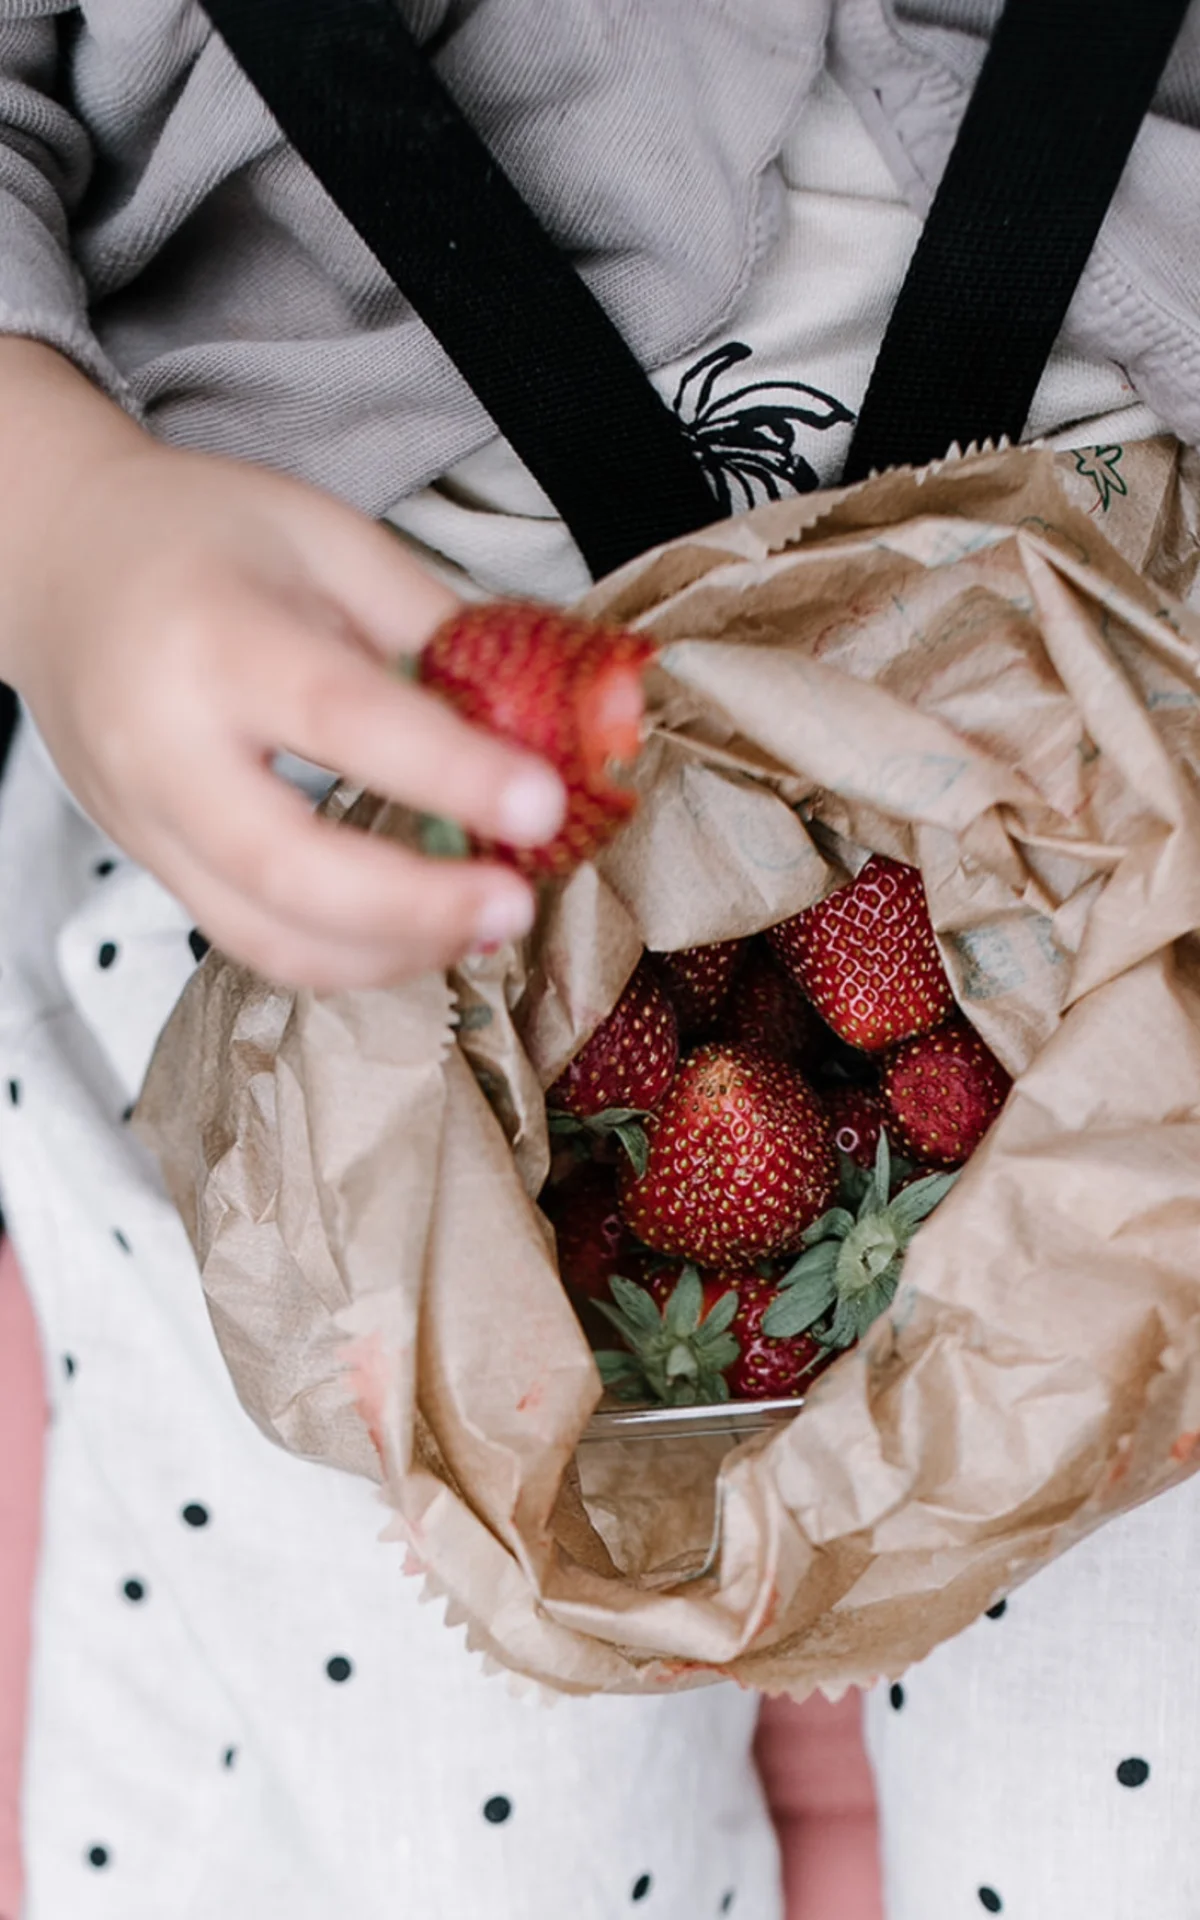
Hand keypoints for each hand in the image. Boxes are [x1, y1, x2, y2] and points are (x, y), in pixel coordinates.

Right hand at [0, 343, 563, 988]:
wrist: (56, 564)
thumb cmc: (198, 539)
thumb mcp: (325, 538)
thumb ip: (435, 625)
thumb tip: (558, 712)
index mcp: (212, 636)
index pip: (338, 717)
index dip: (448, 771)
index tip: (543, 802)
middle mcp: (162, 745)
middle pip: (286, 865)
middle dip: (417, 905)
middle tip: (517, 901)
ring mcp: (146, 821)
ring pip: (265, 934)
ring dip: (392, 952)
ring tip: (487, 922)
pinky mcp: (153, 867)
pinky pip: (252, 940)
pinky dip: (348, 956)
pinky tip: (421, 932)